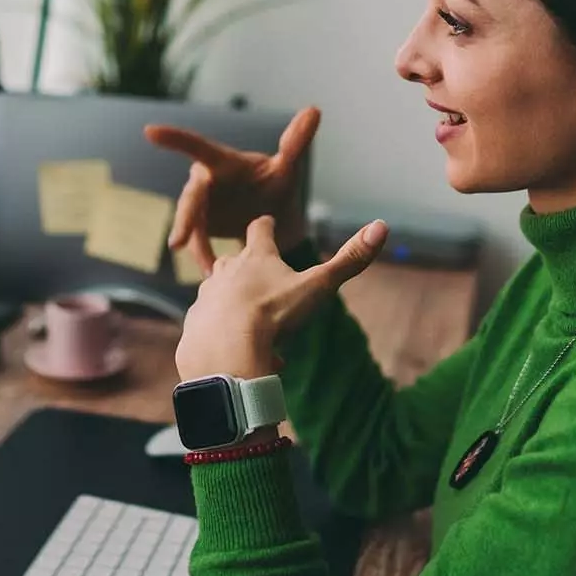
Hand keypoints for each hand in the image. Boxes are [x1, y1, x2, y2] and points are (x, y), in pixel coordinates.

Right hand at [146, 106, 318, 274]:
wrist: (272, 218)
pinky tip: (214, 273)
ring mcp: (199, 205)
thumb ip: (295, 142)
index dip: (174, 138)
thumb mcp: (286, 168)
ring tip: (210, 268)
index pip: (197, 147)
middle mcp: (205, 180)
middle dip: (185, 219)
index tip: (150, 131)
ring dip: (196, 246)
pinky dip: (204, 257)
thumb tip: (315, 110)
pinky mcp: (198, 226)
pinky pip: (196, 242)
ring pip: (190, 224)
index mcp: (222, 162)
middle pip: (191, 198)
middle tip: (179, 241)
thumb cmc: (274, 184)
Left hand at [176, 215, 386, 381]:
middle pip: (234, 260)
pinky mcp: (193, 323)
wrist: (225, 350)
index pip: (259, 229)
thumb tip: (382, 226)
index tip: (267, 223)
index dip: (265, 225)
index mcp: (256, 257)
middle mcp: (225, 270)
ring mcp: (206, 296)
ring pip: (221, 295)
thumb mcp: (317, 287)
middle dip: (247, 269)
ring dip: (236, 306)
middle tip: (265, 285)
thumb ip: (349, 260)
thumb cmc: (273, 313)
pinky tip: (241, 352)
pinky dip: (225, 335)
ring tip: (255, 327)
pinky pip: (211, 327)